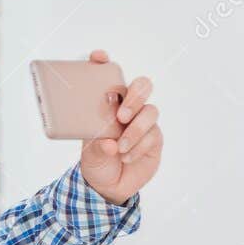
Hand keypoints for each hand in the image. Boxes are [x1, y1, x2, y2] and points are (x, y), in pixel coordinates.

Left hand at [77, 48, 162, 205]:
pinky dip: (138, 146)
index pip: (110, 78)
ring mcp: (143, 122)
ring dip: (135, 130)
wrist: (108, 187)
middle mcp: (128, 109)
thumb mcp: (88, 155)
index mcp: (108, 106)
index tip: (98, 57)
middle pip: (142, 86)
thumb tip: (107, 142)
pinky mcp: (155, 138)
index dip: (105, 64)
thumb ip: (95, 147)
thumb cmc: (96, 162)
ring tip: (120, 147)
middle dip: (135, 96)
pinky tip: (126, 156)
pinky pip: (153, 135)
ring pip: (150, 112)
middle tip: (121, 115)